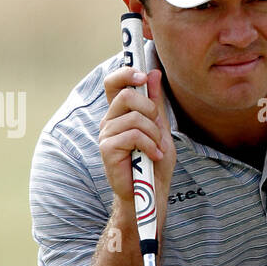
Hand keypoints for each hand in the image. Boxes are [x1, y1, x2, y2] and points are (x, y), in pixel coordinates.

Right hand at [99, 65, 175, 214]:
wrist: (151, 192)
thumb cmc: (155, 163)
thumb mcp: (160, 128)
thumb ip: (156, 103)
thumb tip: (153, 73)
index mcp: (120, 114)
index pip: (114, 83)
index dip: (126, 73)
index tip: (144, 77)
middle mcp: (109, 121)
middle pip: (127, 95)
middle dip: (151, 110)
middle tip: (157, 129)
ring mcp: (106, 134)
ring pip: (135, 117)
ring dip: (154, 134)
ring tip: (156, 149)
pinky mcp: (107, 149)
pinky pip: (133, 135)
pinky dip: (150, 145)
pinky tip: (153, 156)